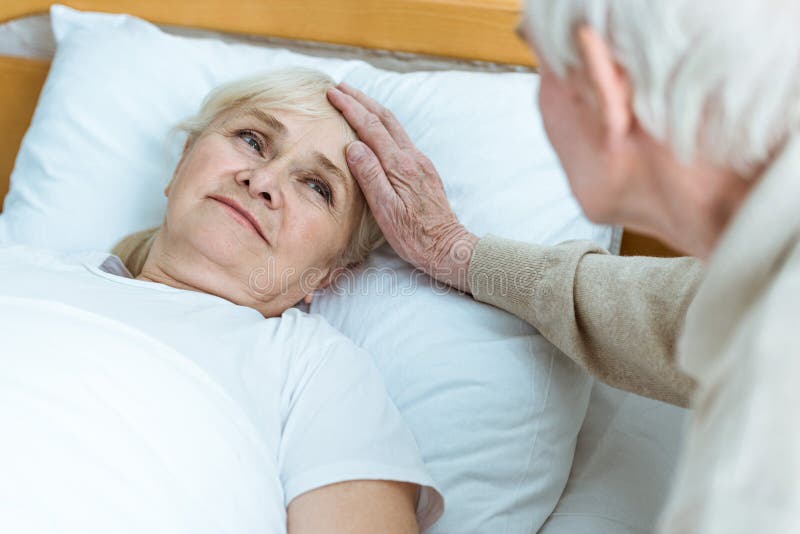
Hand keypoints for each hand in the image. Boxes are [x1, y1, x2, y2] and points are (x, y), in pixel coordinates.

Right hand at [327, 83, 478, 293]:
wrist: (447, 247)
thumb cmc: (414, 236)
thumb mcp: (386, 211)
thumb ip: (370, 176)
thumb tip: (354, 145)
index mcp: (400, 166)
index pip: (371, 128)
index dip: (350, 108)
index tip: (332, 93)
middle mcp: (412, 158)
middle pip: (384, 119)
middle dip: (361, 100)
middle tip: (340, 88)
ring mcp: (420, 163)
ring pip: (394, 126)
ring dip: (373, 109)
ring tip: (355, 99)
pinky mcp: (423, 170)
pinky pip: (399, 138)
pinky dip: (383, 125)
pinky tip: (376, 129)